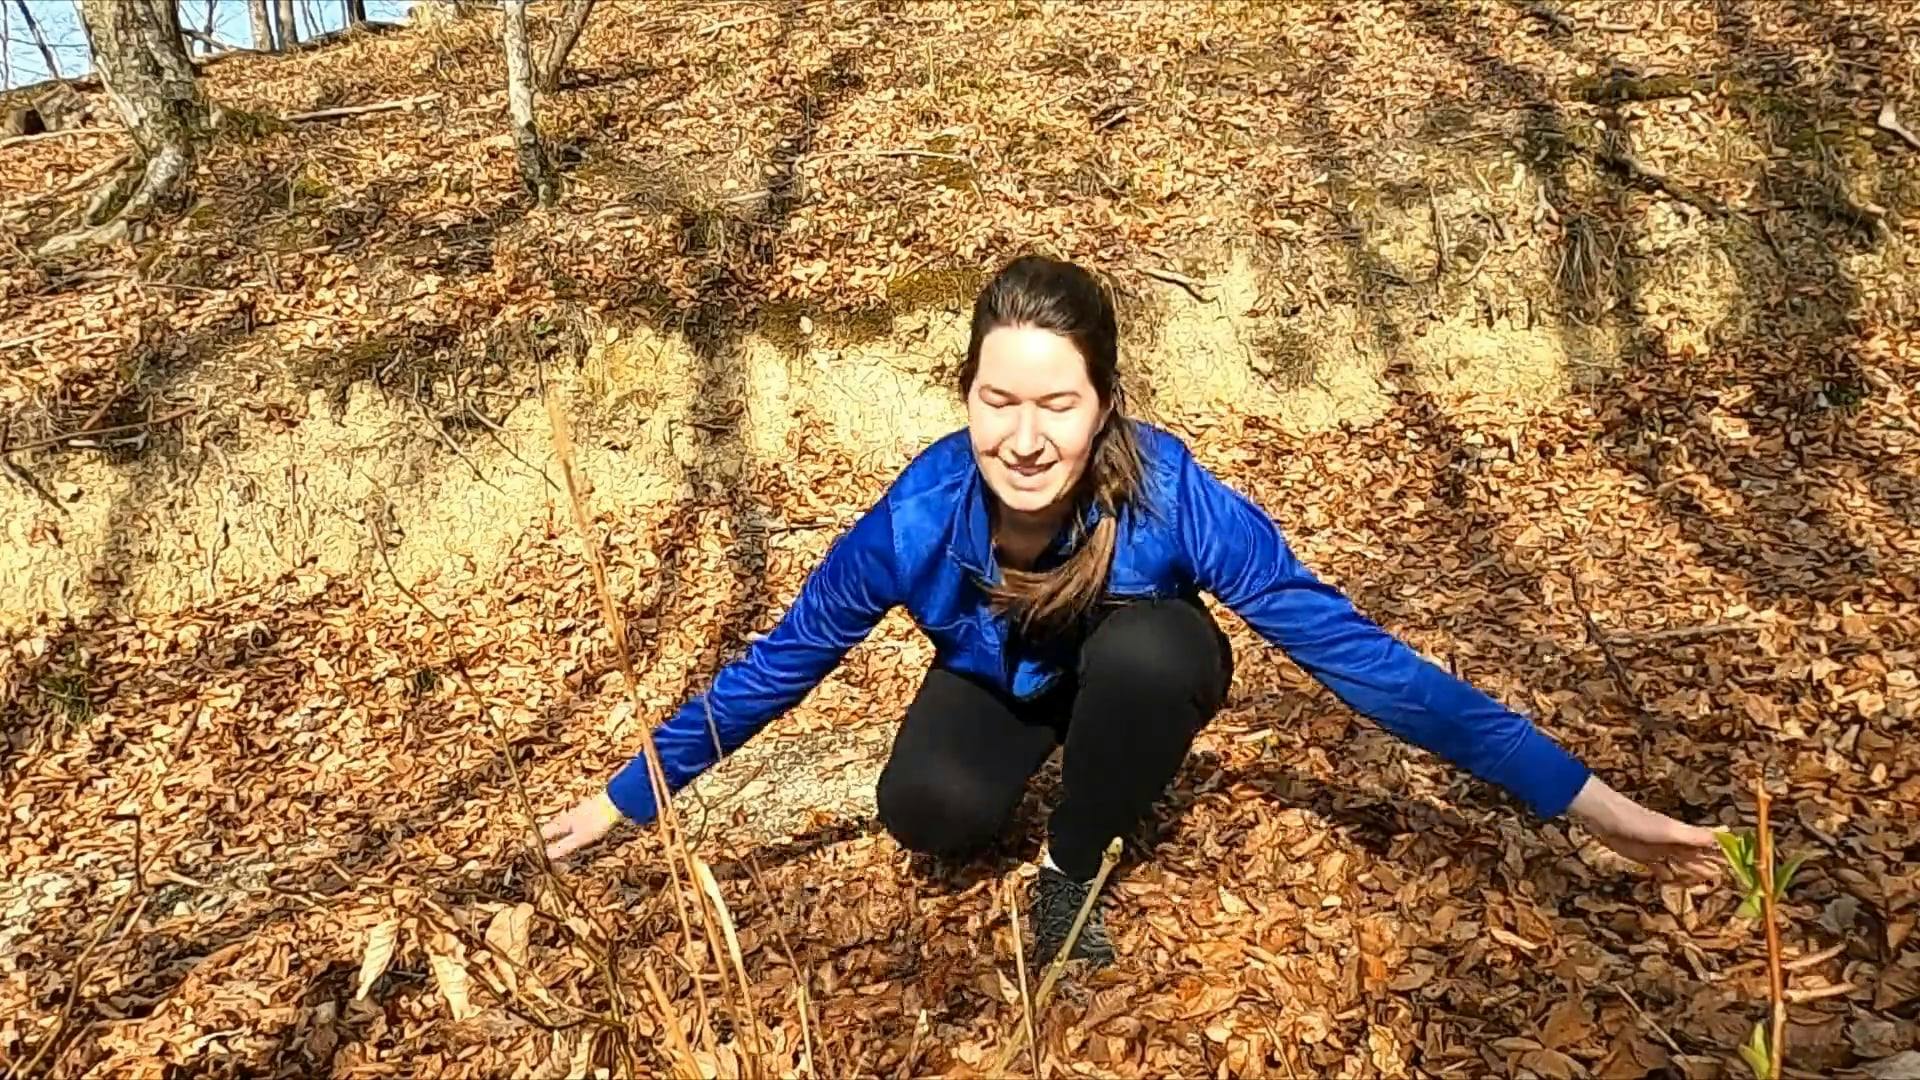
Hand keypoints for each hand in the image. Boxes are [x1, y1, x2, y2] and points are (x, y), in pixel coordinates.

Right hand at [540, 789, 622, 860]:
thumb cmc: (597, 821)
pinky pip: (576, 817)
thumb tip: (547, 855)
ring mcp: (581, 810)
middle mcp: (570, 814)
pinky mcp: (592, 808)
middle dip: (548, 831)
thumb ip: (565, 845)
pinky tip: (577, 824)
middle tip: (539, 837)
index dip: (538, 838)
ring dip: (559, 826)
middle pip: (555, 824)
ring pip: (566, 819)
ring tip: (556, 831)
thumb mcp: (580, 837)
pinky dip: (571, 823)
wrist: (616, 800)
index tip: (529, 843)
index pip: (547, 830)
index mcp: (565, 821)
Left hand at [1568, 775, 1723, 883]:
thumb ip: (1694, 837)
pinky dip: (1668, 875)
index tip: (1736, 863)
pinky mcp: (1645, 857)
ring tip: (1705, 882)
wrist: (1609, 820)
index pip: (1708, 846)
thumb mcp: (1670, 830)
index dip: (1721, 854)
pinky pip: (1661, 869)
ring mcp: (1660, 850)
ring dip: (1692, 872)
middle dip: (1709, 866)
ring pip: (1681, 863)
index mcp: (1684, 836)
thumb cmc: (1641, 823)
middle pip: (1696, 856)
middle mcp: (1676, 843)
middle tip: (1724, 877)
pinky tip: (1673, 882)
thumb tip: (1722, 839)